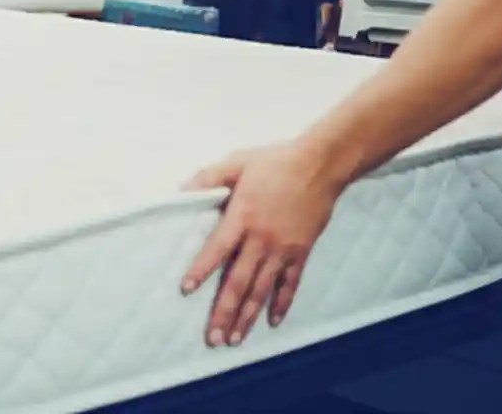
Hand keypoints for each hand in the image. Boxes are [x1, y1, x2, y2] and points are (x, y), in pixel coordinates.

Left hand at [180, 142, 344, 347]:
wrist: (320, 164)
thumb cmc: (275, 162)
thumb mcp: (236, 162)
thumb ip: (208, 178)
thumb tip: (181, 191)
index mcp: (242, 217)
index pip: (217, 249)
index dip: (201, 270)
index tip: (186, 289)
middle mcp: (262, 239)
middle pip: (239, 281)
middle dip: (224, 311)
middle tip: (213, 338)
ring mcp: (283, 249)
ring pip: (262, 289)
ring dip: (248, 316)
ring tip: (235, 339)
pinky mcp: (301, 252)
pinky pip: (290, 283)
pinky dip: (281, 303)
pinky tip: (272, 322)